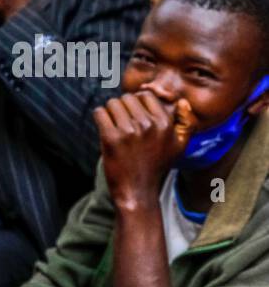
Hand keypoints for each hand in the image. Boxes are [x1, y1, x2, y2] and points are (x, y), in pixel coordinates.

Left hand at [94, 91, 193, 208]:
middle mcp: (148, 125)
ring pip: (112, 103)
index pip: (146, 96)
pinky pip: (100, 113)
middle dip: (122, 107)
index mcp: (165, 123)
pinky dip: (99, 116)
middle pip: (127, 98)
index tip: (132, 113)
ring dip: (110, 111)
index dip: (137, 102)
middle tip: (121, 121)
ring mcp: (129, 131)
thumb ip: (187, 123)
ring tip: (113, 124)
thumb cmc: (157, 166)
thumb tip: (182, 102)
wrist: (137, 190)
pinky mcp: (111, 138)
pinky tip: (104, 127)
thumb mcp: (180, 146)